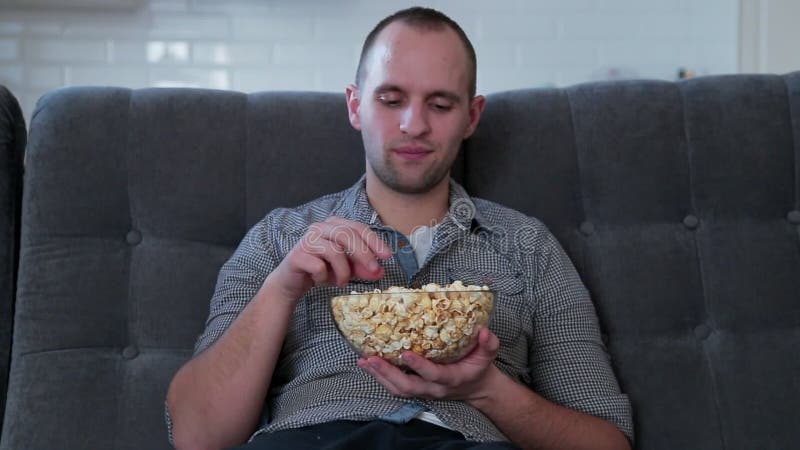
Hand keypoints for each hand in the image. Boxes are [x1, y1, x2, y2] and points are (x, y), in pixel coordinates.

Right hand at [264, 216, 390, 303]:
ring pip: (334, 251)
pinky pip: (318, 267)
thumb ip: (363, 268)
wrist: (293, 283)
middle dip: (364, 254)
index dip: (374, 241)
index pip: (358, 228)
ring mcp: (307, 240)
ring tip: (341, 283)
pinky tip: (319, 281)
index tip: (387, 256)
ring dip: (343, 272)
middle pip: (347, 235)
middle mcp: (320, 228)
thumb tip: (380, 271)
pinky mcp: (297, 256)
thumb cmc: (322, 270)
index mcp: (334, 225)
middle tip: (374, 270)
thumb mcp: (348, 268)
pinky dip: (324, 278)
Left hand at [357, 327, 500, 402]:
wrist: (477, 387)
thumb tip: (485, 332)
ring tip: (364, 360)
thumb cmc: (479, 368)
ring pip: (398, 389)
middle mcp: (435, 388)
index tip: (406, 353)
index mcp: (452, 378)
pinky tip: (368, 364)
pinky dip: (380, 376)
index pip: (433, 375)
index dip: (419, 366)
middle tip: (372, 358)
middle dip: (388, 373)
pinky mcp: (416, 388)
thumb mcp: (488, 354)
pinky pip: (395, 386)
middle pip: (408, 386)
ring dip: (379, 375)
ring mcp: (424, 390)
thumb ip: (489, 343)